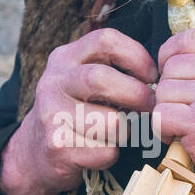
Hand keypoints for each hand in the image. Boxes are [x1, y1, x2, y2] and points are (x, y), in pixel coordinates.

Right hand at [0, 27, 157, 194]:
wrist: (33, 153)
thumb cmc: (75, 113)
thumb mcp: (83, 81)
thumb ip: (113, 70)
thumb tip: (161, 79)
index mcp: (65, 58)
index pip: (105, 40)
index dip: (136, 56)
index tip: (151, 76)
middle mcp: (54, 82)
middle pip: (101, 79)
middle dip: (137, 95)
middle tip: (150, 107)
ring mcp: (52, 115)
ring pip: (110, 122)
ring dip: (126, 130)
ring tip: (121, 132)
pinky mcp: (57, 147)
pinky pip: (104, 151)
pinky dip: (113, 154)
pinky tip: (102, 151)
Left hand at [154, 29, 194, 194]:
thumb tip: (173, 55)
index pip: (190, 38)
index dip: (170, 53)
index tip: (169, 71)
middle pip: (172, 66)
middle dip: (170, 90)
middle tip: (183, 109)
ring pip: (163, 91)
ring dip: (166, 110)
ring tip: (185, 124)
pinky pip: (161, 115)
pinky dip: (163, 129)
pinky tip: (179, 137)